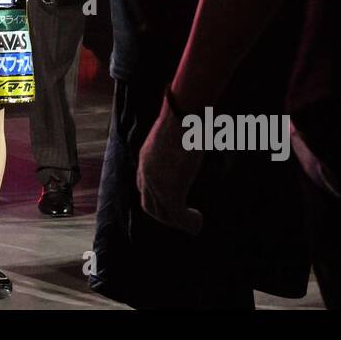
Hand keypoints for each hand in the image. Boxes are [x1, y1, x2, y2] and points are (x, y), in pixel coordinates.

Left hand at [136, 97, 204, 234]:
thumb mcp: (176, 130)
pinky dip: (188, 223)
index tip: (171, 203)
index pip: (143, 187)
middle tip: (183, 219)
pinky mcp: (171, 190)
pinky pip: (177, 216)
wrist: (183, 115)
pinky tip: (198, 222)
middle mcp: (146, 173)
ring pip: (162, 214)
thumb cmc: (185, 116)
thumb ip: (180, 137)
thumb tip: (195, 127)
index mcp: (146, 159)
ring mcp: (156, 183)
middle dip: (164, 216)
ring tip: (194, 224)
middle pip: (149, 205)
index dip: (155, 198)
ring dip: (178, 223)